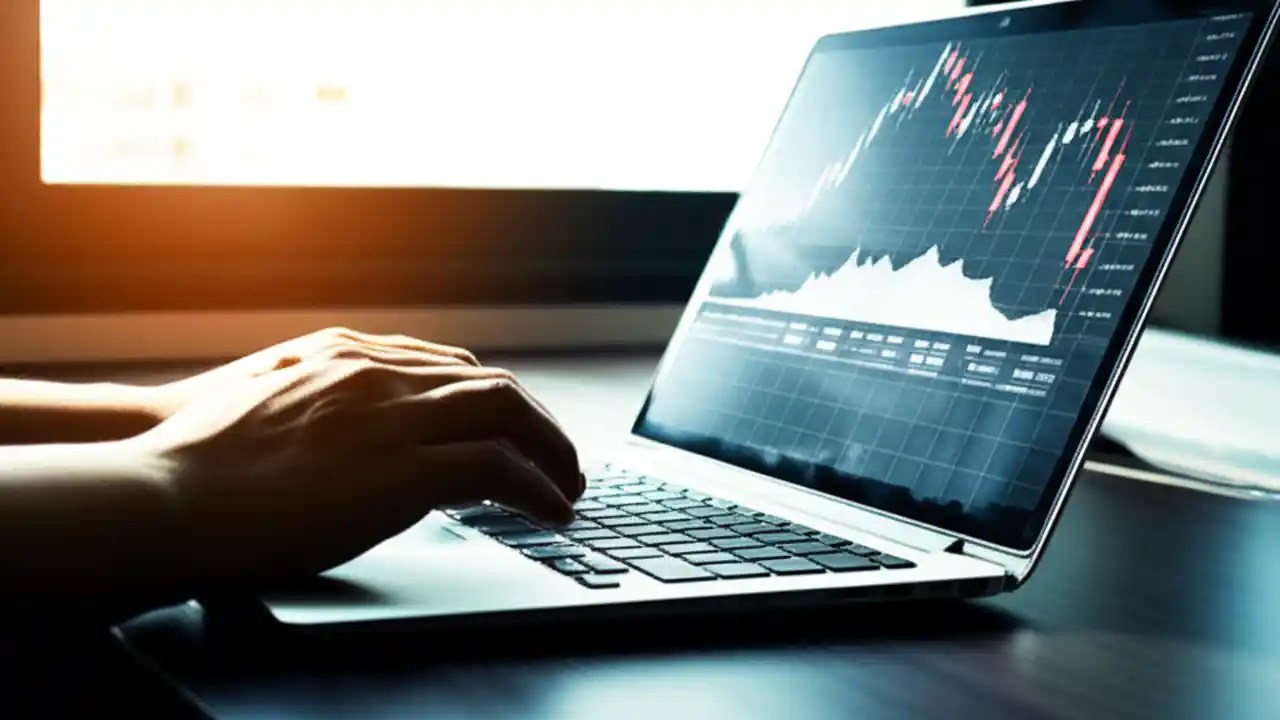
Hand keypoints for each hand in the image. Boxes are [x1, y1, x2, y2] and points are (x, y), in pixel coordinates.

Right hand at [132, 338, 584, 584]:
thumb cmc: (198, 458)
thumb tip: (354, 435)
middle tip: (559, 457)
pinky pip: (498, 470)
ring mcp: (393, 418)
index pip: (451, 366)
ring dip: (551, 452)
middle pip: (491, 384)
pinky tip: (553, 511)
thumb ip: (323, 404)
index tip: (513, 425)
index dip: (493, 399)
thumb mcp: (269, 403)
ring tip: (569, 486)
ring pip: (506, 416)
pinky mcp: (401, 471)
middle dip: (536, 422)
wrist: (163, 489)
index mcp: (350, 356)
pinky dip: (538, 488)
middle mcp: (380, 374)